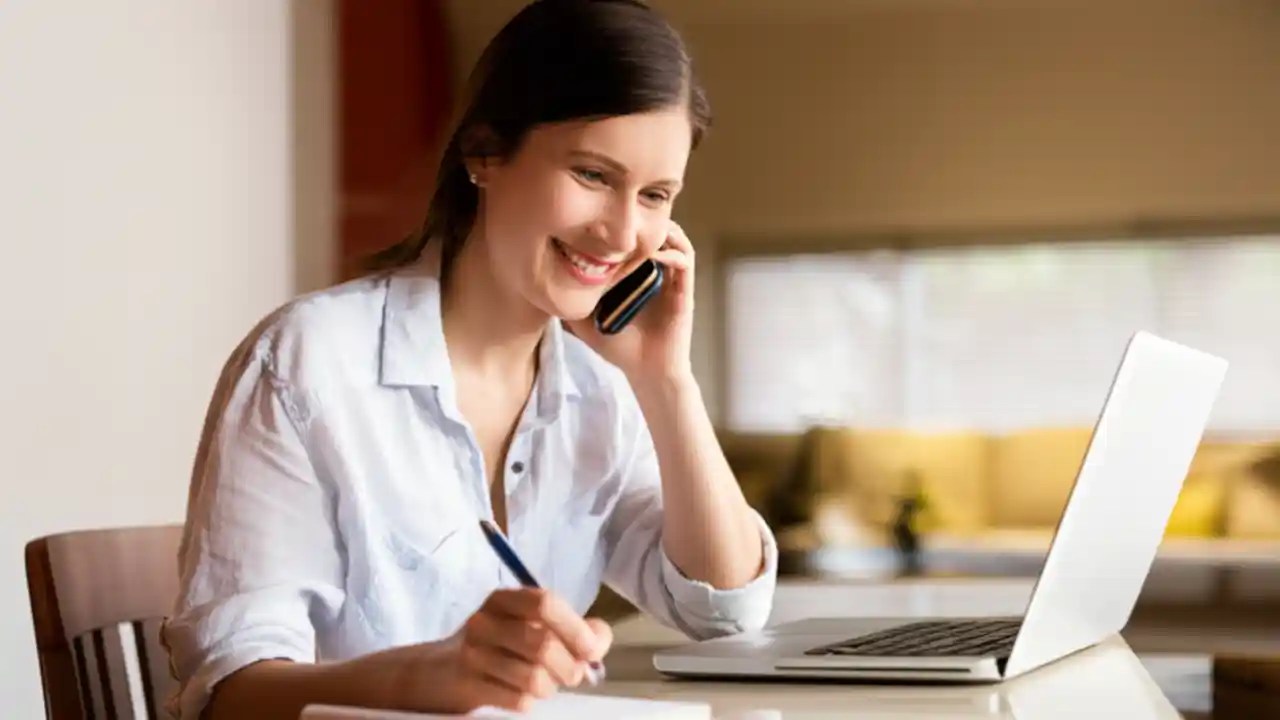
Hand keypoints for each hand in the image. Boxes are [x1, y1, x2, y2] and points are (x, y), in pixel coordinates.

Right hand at [367, 588, 612, 713]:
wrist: (436, 673)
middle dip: (568, 667)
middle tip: (572, 676)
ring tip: (544, 685)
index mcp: (504, 600)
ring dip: (549, 687)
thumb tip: (600, 639)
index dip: (576, 629)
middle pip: (543, 644)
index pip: (545, 603)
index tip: (593, 650)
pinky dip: (529, 701)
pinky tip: (519, 695)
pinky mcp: (467, 685)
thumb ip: (570, 628)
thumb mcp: (527, 626)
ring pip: (533, 677)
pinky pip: (518, 700)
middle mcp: (485, 621)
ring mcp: (473, 653)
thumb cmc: (495, 647)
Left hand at [566, 220, 695, 385]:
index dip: (619, 224)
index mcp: (634, 272)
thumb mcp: (585, 319)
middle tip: (620, 217)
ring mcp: (671, 278)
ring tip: (636, 232)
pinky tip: (651, 254)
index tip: (598, 220)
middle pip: (653, 229)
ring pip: (673, 237)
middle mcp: (655, 270)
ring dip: (657, 230)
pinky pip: (684, 260)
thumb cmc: (619, 346)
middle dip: (639, 219)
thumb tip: (541, 284)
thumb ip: (571, 300)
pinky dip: (670, 251)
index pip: (631, 236)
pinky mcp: (683, 289)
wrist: (647, 372)